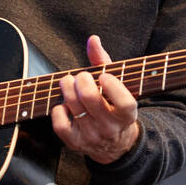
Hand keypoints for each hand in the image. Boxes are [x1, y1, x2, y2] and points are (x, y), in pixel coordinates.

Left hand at [52, 35, 140, 164]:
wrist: (114, 145)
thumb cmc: (113, 106)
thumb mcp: (116, 86)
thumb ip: (104, 61)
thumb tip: (92, 39)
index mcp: (127, 115)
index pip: (124, 102)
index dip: (113, 86)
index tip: (104, 76)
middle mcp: (110, 128)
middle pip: (91, 99)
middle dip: (82, 80)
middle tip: (81, 76)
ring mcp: (92, 136)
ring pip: (74, 107)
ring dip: (67, 88)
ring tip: (68, 82)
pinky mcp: (75, 143)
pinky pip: (60, 124)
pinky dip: (58, 110)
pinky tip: (65, 104)